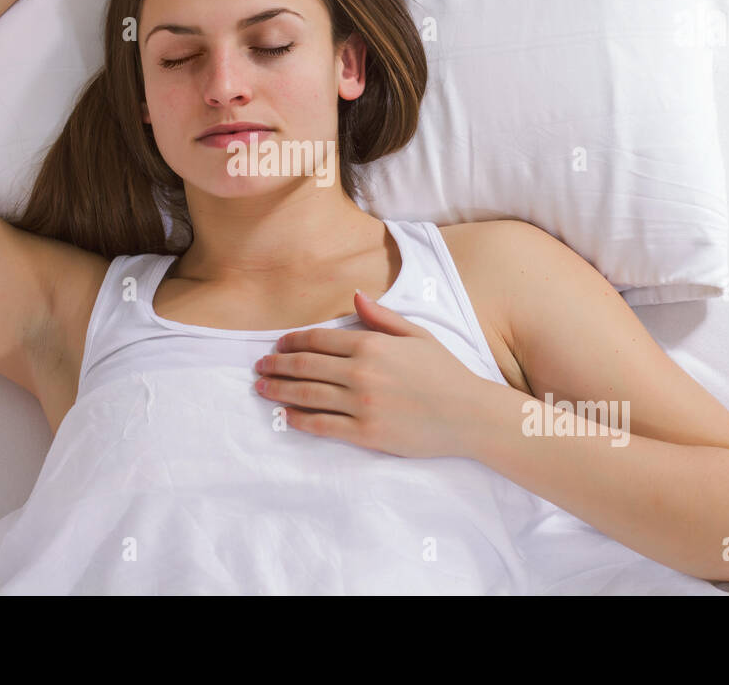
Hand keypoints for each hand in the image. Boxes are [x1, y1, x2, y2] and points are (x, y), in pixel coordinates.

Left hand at [252, 289, 488, 458]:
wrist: (469, 414)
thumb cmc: (445, 372)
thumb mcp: (416, 334)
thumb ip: (382, 317)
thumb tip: (355, 295)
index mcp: (372, 344)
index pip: (319, 340)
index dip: (293, 342)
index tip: (278, 346)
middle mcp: (361, 372)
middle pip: (305, 366)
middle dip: (277, 366)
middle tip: (258, 367)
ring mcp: (362, 404)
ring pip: (308, 395)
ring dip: (279, 391)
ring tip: (261, 389)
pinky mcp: (366, 433)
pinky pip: (323, 425)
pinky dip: (300, 420)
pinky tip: (285, 417)